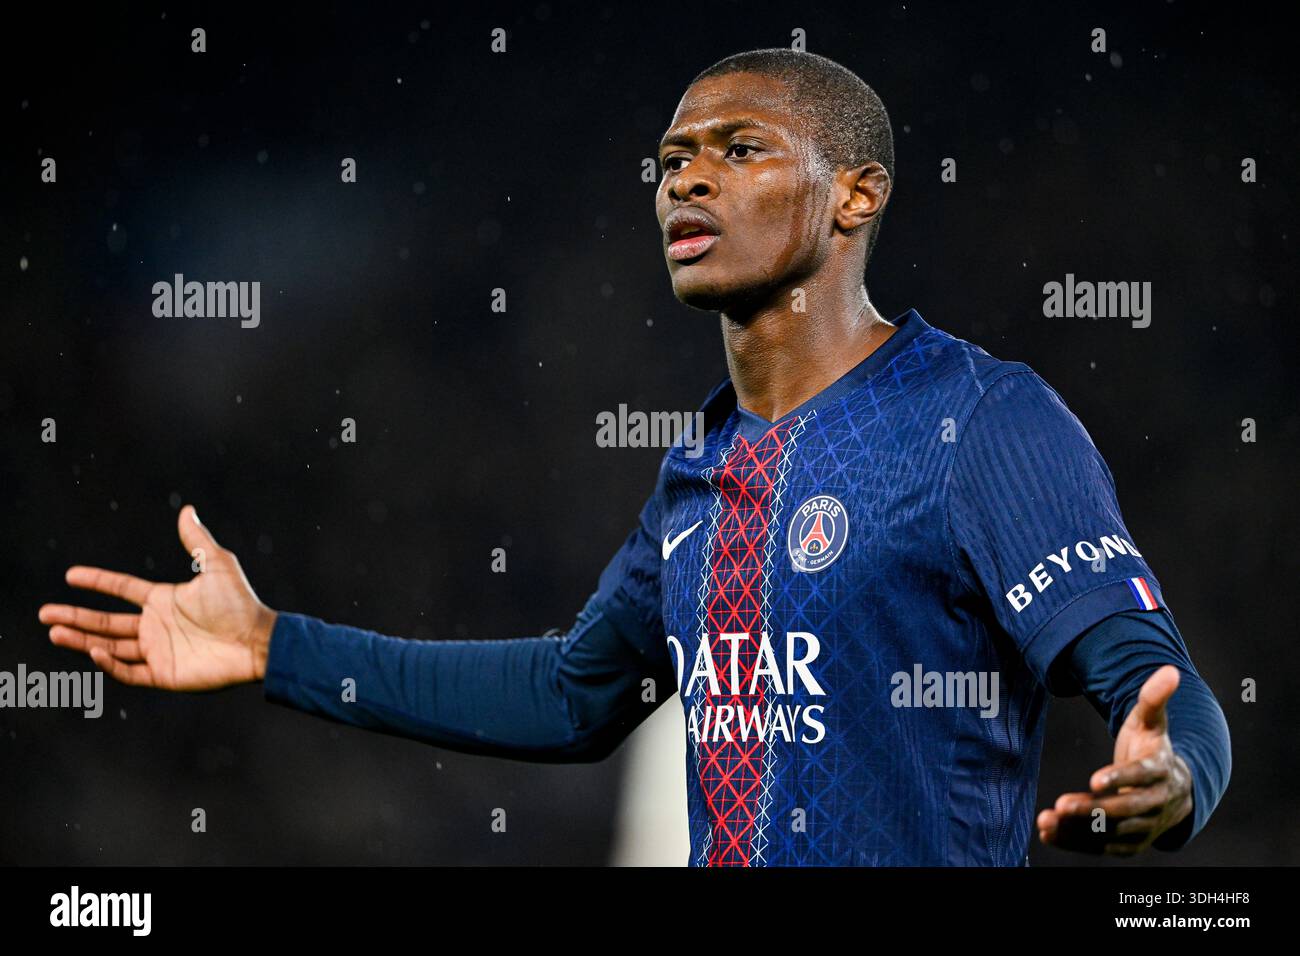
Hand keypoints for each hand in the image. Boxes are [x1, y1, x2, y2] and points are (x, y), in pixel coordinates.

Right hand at [39, 505, 277, 689]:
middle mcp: (155, 625)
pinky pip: (129, 671)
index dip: (96, 582)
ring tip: (54, 631)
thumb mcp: (217, 565)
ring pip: (109, 647)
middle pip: (105, 622)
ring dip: (81, 640)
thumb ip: (197, 540)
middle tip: (44, 614)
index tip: (70, 575)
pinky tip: (94, 650)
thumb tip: (186, 509)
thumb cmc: (240, 603)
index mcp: (163, 600)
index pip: (121, 590)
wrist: (257, 640)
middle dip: (75, 617)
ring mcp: (157, 651)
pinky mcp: (163, 674)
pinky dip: (109, 664)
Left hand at [1037, 664, 1193, 855]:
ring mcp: (1144, 827)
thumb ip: (1154, 699)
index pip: (1143, 777)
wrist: (1175, 789)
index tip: (1095, 780)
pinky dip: (1076, 843)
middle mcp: (1156, 805)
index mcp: (1161, 772)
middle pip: (1126, 811)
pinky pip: (1103, 847)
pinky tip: (1048, 833)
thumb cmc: (1154, 749)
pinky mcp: (1130, 843)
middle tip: (1062, 804)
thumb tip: (1170, 670)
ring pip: (1112, 833)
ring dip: (1079, 830)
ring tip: (1046, 821)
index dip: (1121, 778)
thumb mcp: (1152, 723)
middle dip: (1094, 810)